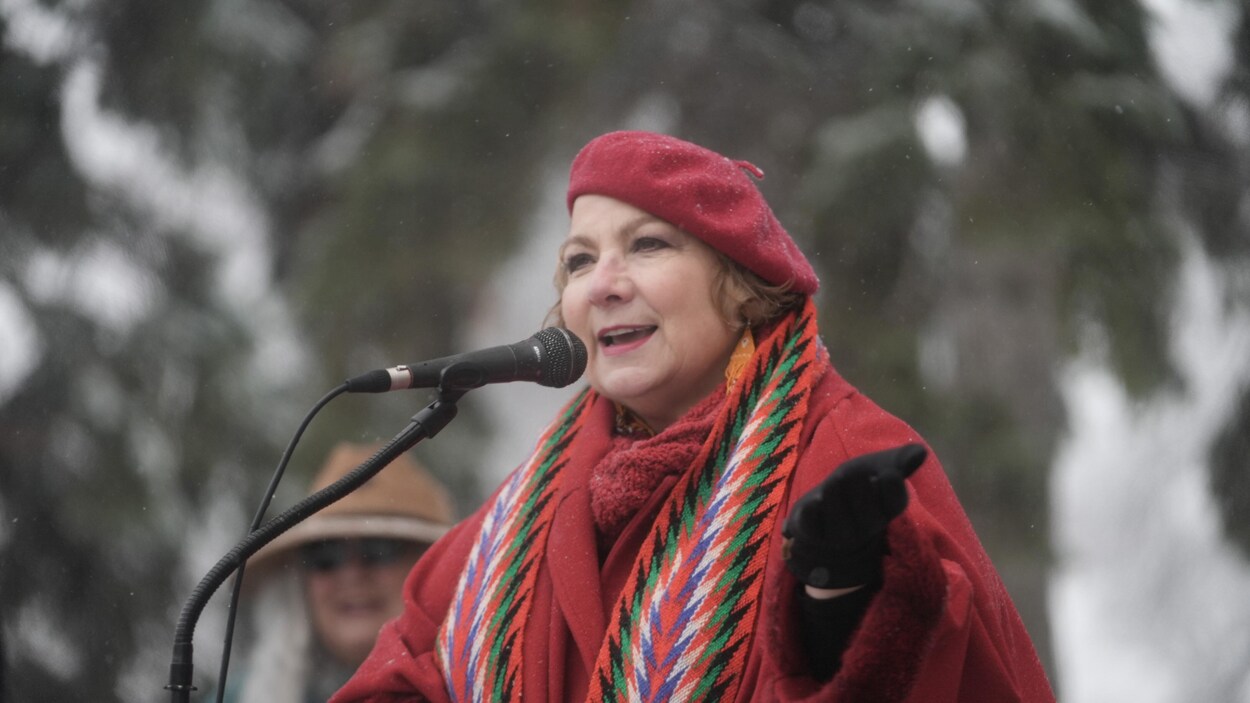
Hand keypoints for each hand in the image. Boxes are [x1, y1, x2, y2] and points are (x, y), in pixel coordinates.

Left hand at [783, 444, 926, 588]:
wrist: (824, 511)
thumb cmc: (857, 486)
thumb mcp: (878, 469)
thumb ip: (900, 461)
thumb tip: (920, 451)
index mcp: (887, 510)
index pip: (895, 503)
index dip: (892, 489)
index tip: (889, 474)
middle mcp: (867, 528)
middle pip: (864, 503)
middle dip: (855, 480)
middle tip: (850, 473)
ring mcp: (840, 535)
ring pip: (837, 509)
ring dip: (833, 489)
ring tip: (832, 483)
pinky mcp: (814, 535)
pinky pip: (812, 521)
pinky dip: (813, 509)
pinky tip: (815, 503)